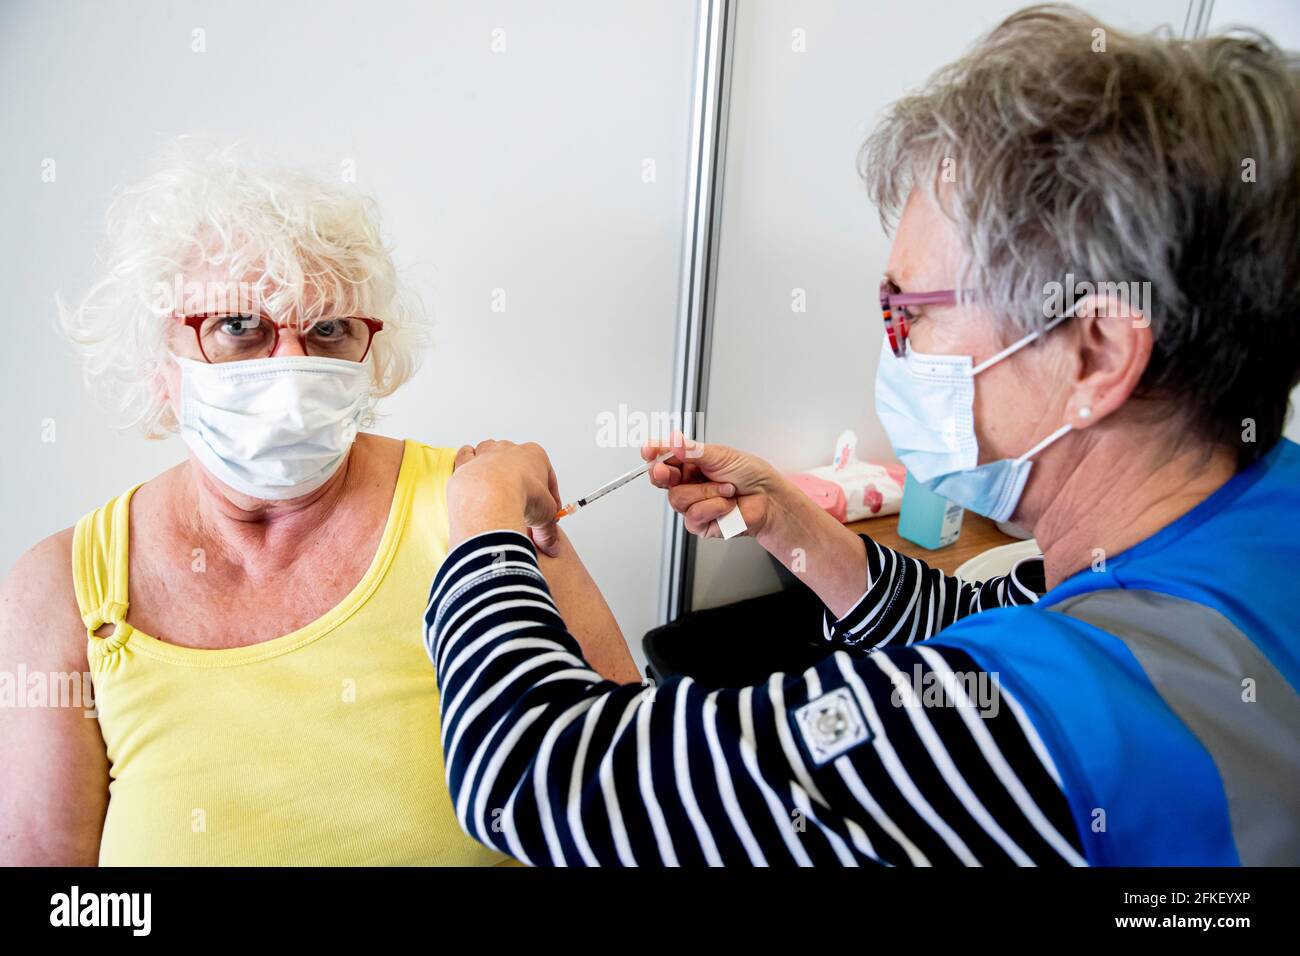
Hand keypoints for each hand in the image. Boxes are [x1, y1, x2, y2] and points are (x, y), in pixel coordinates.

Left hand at [449, 440, 562, 555]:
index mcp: (534, 455)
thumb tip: (550, 544)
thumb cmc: (521, 496)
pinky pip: (465, 455)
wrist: (492, 498)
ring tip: (496, 489)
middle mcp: (509, 450)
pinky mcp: (465, 464)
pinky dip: (468, 463)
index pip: (545, 474)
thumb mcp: (546, 516)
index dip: (548, 495)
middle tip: (520, 502)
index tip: (547, 510)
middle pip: (516, 463)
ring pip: (489, 452)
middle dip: (519, 480)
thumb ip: (549, 529)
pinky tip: (473, 478)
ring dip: (493, 467)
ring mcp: (486, 455)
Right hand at [642, 431, 782, 539]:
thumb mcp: (721, 455)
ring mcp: (693, 503)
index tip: (648, 451)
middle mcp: (689, 482)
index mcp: (691, 462)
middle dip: (662, 474)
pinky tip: (726, 504)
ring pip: (677, 498)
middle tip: (664, 470)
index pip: (664, 457)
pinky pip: (693, 516)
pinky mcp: (700, 523)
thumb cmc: (751, 475)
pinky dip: (712, 508)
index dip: (654, 454)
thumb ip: (694, 451)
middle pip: (661, 479)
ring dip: (705, 492)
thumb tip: (674, 440)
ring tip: (726, 489)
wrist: (769, 500)